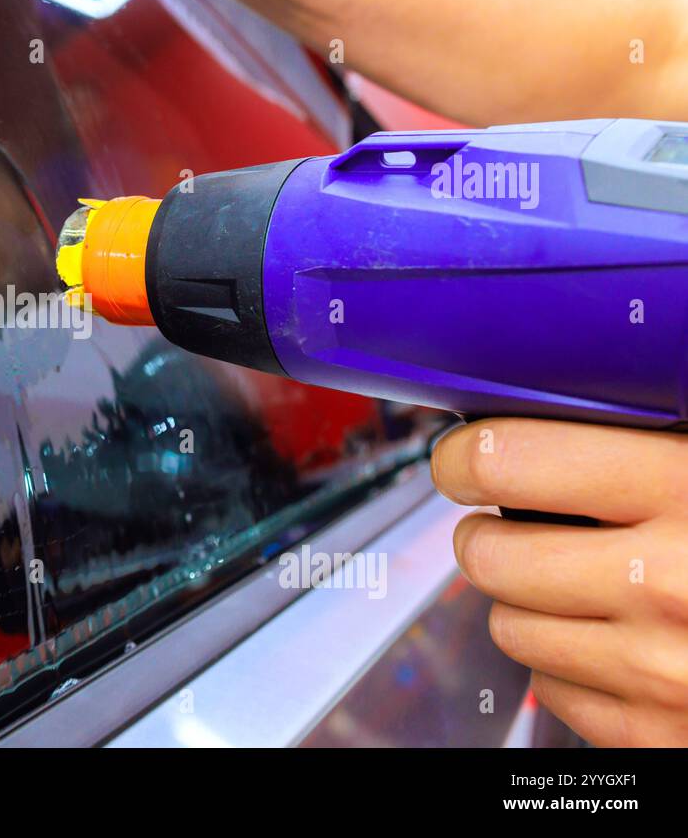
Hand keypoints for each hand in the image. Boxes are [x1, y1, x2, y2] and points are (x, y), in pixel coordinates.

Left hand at [432, 418, 687, 745]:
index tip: (469, 455)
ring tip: (578, 579)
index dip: (470, 454)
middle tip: (517, 518)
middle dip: (491, 531)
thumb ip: (659, 435)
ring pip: (508, 625)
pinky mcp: (657, 737)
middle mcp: (666, 586)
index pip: (508, 460)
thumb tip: (564, 399)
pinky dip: (569, 665)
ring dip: (528, 600)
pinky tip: (615, 639)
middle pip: (488, 554)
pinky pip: (552, 692)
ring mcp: (660, 673)